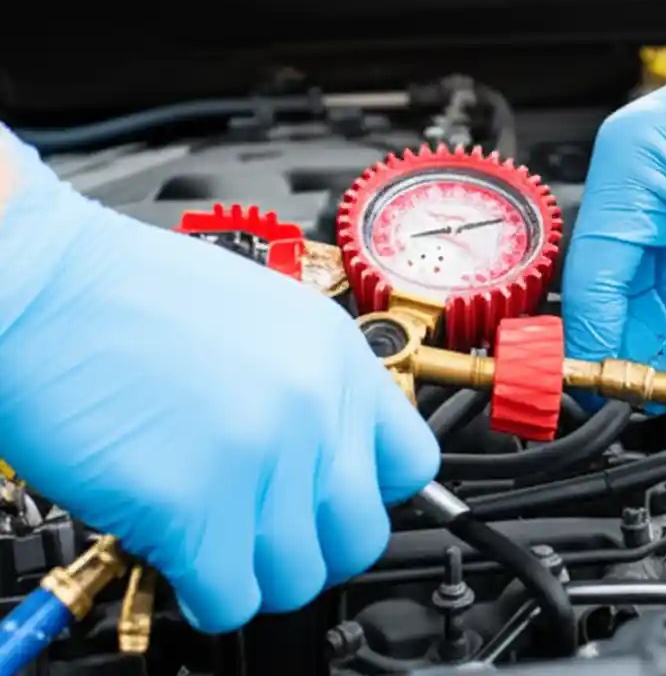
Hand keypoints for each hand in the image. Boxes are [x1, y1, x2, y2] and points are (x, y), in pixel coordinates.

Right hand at [0, 125, 439, 632]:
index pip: (411, 466)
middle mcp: (316, 409)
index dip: (367, 497)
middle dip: (309, 549)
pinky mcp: (197, 505)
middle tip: (260, 536)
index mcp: (338, 360)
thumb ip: (305, 389)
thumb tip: (322, 460)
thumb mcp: (262, 321)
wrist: (39, 282)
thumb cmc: (127, 298)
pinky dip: (206, 595)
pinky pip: (231, 599)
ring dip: (252, 576)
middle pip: (359, 537)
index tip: (331, 506)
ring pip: (298, 579)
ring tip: (211, 545)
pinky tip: (178, 559)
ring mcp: (263, 458)